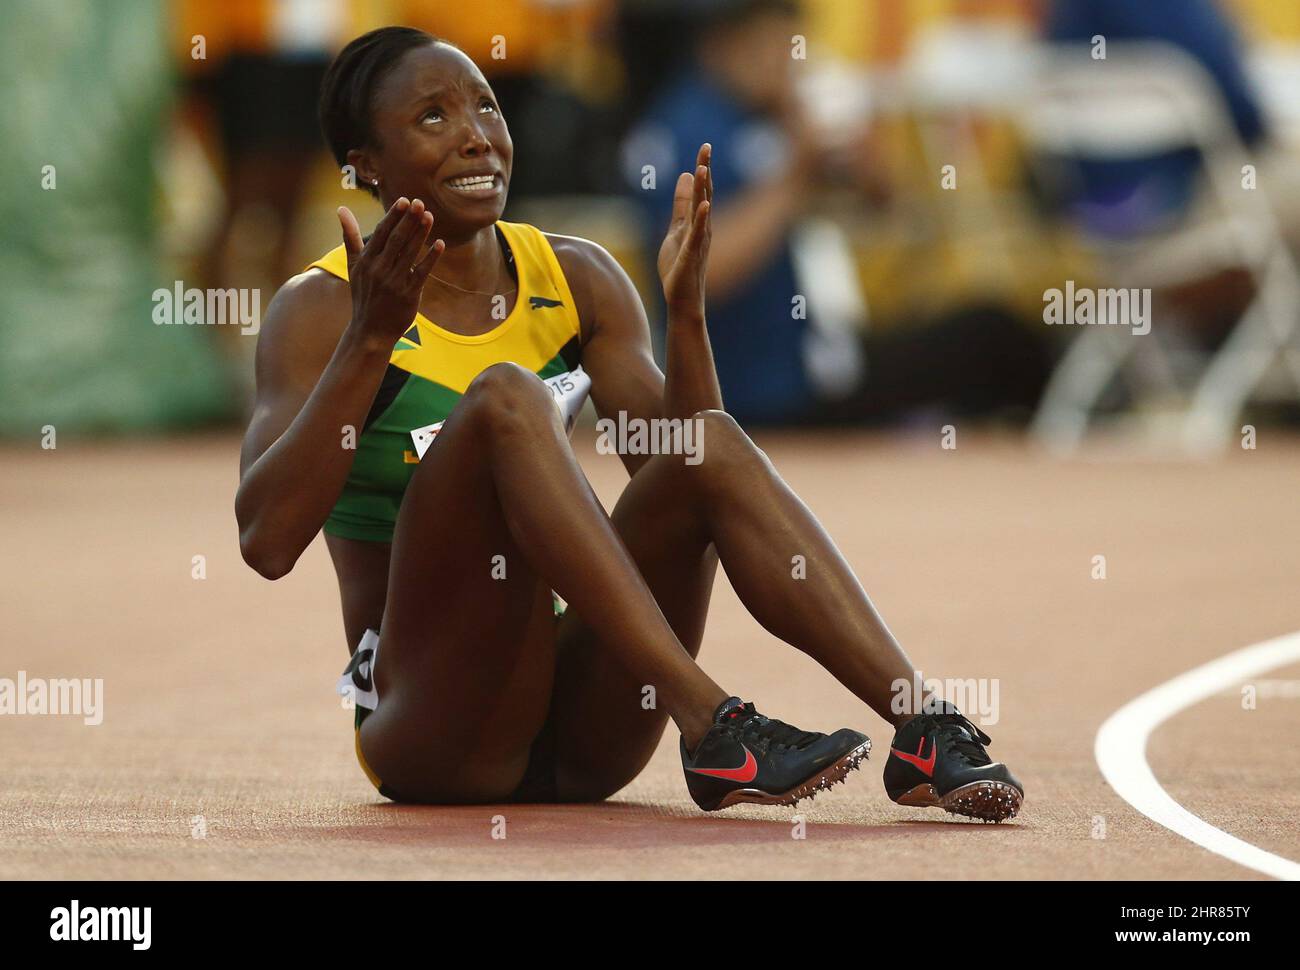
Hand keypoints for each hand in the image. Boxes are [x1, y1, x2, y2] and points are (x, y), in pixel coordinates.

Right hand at [338, 198, 443, 343]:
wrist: (371, 330)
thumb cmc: (363, 294)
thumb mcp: (353, 265)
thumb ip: (350, 236)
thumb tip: (341, 209)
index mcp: (366, 261)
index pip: (381, 233)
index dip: (394, 217)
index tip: (405, 201)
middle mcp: (379, 270)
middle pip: (397, 240)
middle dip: (409, 221)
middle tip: (420, 203)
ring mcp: (394, 282)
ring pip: (410, 253)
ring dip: (421, 234)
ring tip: (430, 216)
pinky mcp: (409, 294)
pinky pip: (422, 272)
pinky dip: (431, 257)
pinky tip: (440, 243)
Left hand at [657, 143, 711, 318]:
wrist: (682, 300)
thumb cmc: (679, 267)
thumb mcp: (676, 229)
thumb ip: (681, 205)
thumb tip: (686, 176)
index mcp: (697, 222)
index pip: (702, 191)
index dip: (703, 168)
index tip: (705, 146)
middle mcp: (702, 229)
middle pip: (705, 194)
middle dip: (705, 171)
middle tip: (706, 147)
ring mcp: (698, 242)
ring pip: (702, 212)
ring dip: (703, 190)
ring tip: (703, 168)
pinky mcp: (690, 255)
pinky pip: (697, 235)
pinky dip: (701, 219)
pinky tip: (704, 205)